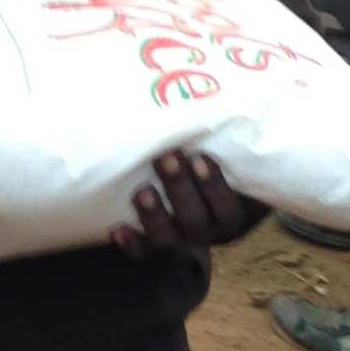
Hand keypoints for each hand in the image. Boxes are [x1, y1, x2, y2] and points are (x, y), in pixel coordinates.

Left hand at [110, 151, 260, 255]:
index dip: (213, 186)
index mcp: (232, 214)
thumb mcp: (231, 161)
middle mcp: (208, 231)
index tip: (200, 157)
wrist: (202, 196)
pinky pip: (144, 252)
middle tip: (165, 158)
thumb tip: (221, 98)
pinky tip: (117, 230)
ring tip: (142, 191)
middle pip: (195, 220)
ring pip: (169, 238)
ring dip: (154, 216)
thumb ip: (226, 143)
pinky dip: (132, 244)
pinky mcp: (155, 246)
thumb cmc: (220, 167)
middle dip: (179, 188)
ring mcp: (181, 241)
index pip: (226, 207)